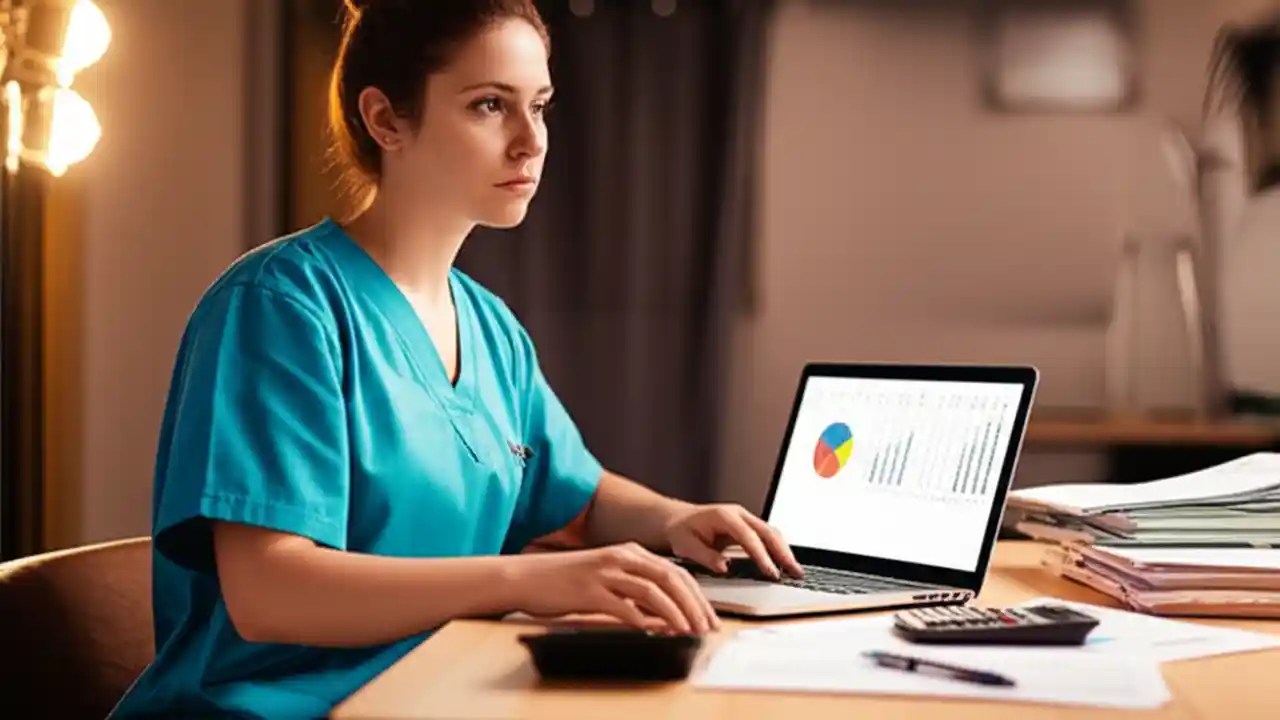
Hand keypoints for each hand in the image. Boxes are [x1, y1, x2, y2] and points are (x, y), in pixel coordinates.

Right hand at [510, 542, 719, 633]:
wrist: (526, 577)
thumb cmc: (566, 580)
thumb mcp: (606, 577)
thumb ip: (634, 591)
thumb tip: (664, 615)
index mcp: (629, 552)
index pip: (674, 571)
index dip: (697, 595)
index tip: (709, 617)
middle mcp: (620, 557)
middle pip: (670, 578)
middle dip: (693, 605)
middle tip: (707, 627)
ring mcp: (604, 572)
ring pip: (652, 591)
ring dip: (674, 613)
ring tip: (687, 632)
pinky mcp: (588, 591)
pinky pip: (622, 606)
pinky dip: (642, 620)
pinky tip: (652, 632)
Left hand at [665, 503, 803, 579]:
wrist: (678, 520)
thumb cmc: (681, 531)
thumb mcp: (685, 545)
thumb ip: (705, 556)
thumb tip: (725, 567)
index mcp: (724, 516)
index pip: (748, 536)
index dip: (762, 555)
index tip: (771, 572)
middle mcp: (738, 514)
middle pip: (768, 531)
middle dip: (783, 552)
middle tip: (795, 572)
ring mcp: (745, 519)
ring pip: (772, 533)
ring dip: (785, 551)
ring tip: (796, 572)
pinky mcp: (748, 527)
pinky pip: (768, 536)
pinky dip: (778, 549)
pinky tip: (785, 564)